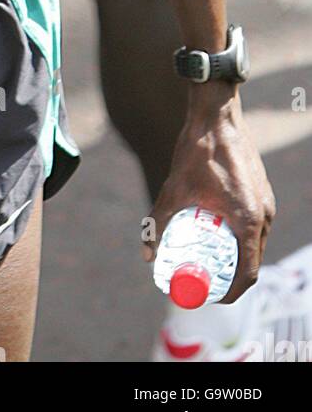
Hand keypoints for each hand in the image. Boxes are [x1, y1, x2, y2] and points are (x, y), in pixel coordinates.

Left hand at [146, 90, 275, 302]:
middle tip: (205, 280)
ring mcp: (266, 202)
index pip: (247, 273)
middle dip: (229, 276)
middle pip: (251, 260)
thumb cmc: (198, 150)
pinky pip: (254, 225)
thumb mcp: (173, 189)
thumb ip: (158, 221)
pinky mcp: (262, 191)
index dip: (230, 292)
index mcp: (249, 220)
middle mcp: (264, 214)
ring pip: (254, 242)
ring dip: (235, 255)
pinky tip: (217, 231)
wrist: (217, 115)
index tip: (211, 296)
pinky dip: (240, 236)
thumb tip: (146, 253)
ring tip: (208, 258)